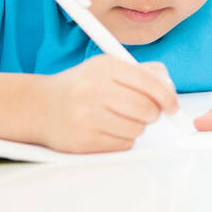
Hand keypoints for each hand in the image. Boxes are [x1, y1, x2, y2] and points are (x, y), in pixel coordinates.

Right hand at [38, 55, 178, 152]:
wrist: (38, 107)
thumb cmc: (80, 87)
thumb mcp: (107, 68)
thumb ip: (143, 73)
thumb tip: (170, 89)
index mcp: (104, 67)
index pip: (148, 82)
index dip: (167, 96)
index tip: (172, 106)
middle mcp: (94, 90)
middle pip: (146, 108)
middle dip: (153, 114)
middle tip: (147, 113)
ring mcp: (87, 117)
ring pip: (137, 129)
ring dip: (137, 127)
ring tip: (120, 119)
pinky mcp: (83, 141)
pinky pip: (123, 145)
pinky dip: (123, 139)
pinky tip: (108, 130)